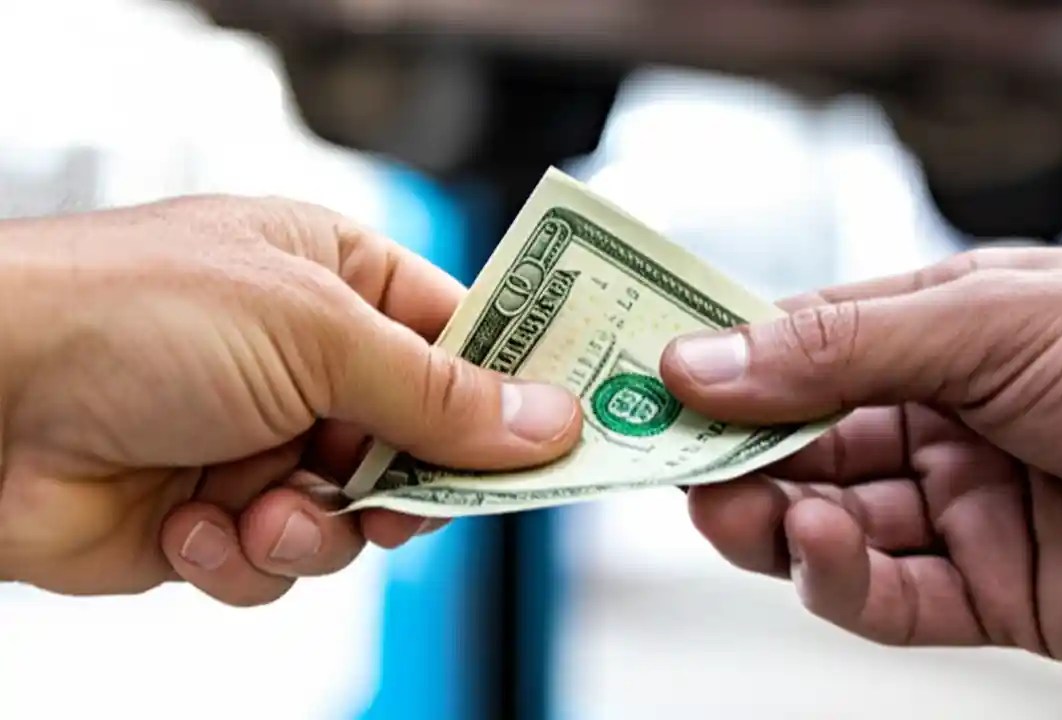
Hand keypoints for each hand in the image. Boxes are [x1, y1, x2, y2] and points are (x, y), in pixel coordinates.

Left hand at [0, 196, 580, 604]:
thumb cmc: (129, 313)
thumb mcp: (312, 332)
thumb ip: (438, 391)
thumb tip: (548, 422)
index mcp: (339, 280)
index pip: (464, 338)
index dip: (514, 389)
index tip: (565, 436)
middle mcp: (309, 361)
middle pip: (426, 442)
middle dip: (408, 482)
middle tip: (396, 494)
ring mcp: (265, 440)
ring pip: (361, 518)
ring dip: (316, 529)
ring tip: (262, 509)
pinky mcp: (219, 517)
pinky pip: (283, 562)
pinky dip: (246, 556)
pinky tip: (194, 524)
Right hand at [661, 248, 1061, 669]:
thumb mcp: (989, 319)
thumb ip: (838, 348)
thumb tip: (703, 358)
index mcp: (936, 336)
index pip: (798, 350)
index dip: (722, 366)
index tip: (648, 378)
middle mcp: (939, 422)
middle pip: (797, 445)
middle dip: (728, 454)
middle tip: (663, 458)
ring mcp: (960, 509)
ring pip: (824, 524)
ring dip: (766, 518)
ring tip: (726, 506)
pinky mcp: (989, 594)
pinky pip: (883, 595)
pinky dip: (833, 577)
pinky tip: (816, 543)